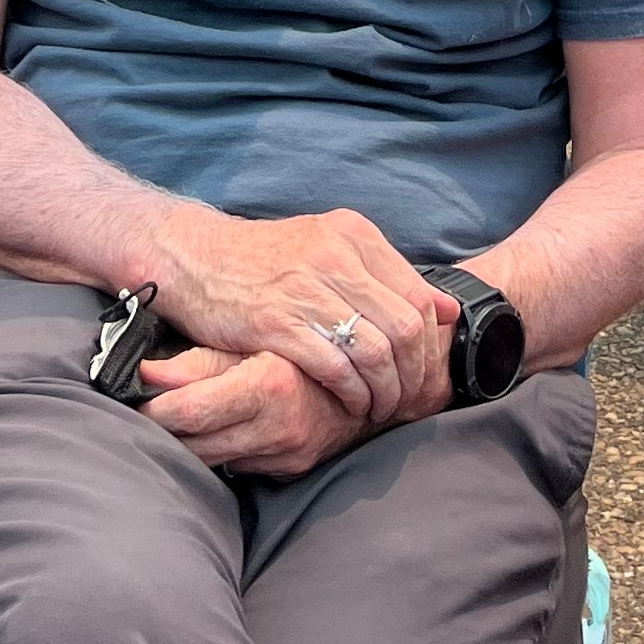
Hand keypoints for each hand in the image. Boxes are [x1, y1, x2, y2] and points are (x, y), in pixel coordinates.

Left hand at [137, 343, 364, 477]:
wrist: (367, 377)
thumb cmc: (303, 348)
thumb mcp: (253, 341)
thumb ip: (199, 362)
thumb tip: (146, 372)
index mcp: (267, 386)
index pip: (191, 412)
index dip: (155, 410)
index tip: (134, 400)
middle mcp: (278, 427)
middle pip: (196, 445)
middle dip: (166, 432)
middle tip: (143, 412)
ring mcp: (285, 455)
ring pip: (214, 462)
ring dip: (190, 445)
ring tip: (176, 421)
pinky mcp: (289, 471)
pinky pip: (238, 467)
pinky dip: (221, 452)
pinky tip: (216, 432)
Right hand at [149, 200, 454, 430]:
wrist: (195, 256)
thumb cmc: (266, 260)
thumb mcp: (330, 248)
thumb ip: (387, 275)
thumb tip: (448, 308)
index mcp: (354, 234)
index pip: (420, 295)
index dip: (429, 343)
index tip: (423, 371)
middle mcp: (336, 256)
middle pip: (405, 328)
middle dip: (413, 375)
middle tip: (406, 400)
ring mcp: (306, 288)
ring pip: (375, 351)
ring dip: (385, 391)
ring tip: (379, 408)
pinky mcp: (277, 322)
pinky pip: (335, 367)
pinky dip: (352, 393)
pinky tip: (350, 404)